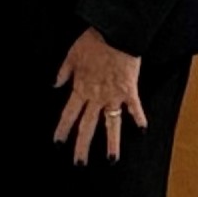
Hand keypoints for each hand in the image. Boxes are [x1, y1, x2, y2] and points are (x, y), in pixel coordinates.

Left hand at [50, 28, 146, 164]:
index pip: (68, 115)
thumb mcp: (71, 55)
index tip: (58, 143)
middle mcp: (96, 97)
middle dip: (82, 146)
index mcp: (81, 89)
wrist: (115, 32)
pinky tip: (142, 131)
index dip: (63, 130)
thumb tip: (55, 84)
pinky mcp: (129, 91)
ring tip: (112, 159)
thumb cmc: (93, 41)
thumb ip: (63, 72)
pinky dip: (139, 119)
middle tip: (79, 163)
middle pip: (87, 126)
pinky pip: (135, 108)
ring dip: (112, 143)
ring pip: (111, 124)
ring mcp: (114, 96)